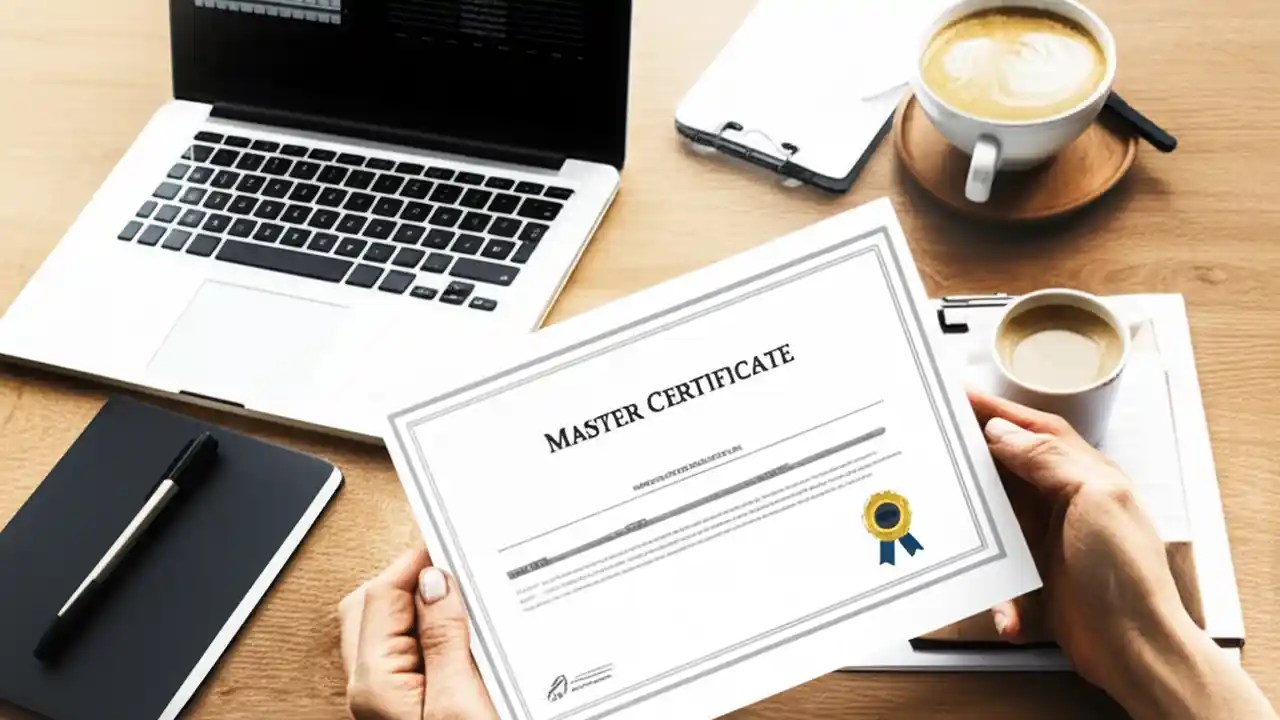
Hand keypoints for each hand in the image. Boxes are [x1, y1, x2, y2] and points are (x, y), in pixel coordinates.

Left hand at [339, 549, 498, 719]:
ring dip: (423, 605)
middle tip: (457, 570)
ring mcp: (387, 693)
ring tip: (465, 600)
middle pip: (374, 604)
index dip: (416, 563)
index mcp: (375, 681)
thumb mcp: (460, 701)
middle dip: (412, 579)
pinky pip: (407, 649)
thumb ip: (444, 640)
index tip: (451, 546)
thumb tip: (434, 582)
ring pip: (390, 626)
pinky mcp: (408, 700)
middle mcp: (372, 686)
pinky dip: (432, 631)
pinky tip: (462, 634)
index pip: (382, 595)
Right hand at [970, 390, 1275, 718]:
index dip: (995, 410)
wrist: (1135, 650)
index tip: (956, 395)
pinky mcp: (1035, 577)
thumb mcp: (1096, 499)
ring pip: (993, 517)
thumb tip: (1002, 431)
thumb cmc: (1127, 575)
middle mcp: (1062, 502)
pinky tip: (1006, 611)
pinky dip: (997, 593)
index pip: (1033, 429)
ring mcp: (1047, 540)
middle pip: (1006, 468)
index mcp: (1082, 475)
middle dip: (971, 459)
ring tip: (949, 527)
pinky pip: (998, 574)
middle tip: (933, 448)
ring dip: (974, 529)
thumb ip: (1049, 459)